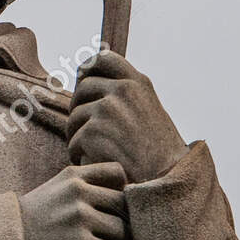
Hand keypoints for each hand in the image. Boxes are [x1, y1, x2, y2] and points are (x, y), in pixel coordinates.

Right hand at [18, 162, 128, 239]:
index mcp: (72, 177)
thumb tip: (121, 193)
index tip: (115, 209)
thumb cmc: (31, 223)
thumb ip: (80, 187)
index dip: (123, 191)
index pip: (116, 173)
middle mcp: (78, 193)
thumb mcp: (52, 191)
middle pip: (124, 206)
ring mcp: (79, 218)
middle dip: (124, 225)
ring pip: (123, 233)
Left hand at [68, 50, 187, 182]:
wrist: (166, 181)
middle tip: (82, 128)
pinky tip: (92, 163)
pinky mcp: (94, 131)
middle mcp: (123, 90)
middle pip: (83, 88)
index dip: (87, 67)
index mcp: (138, 83)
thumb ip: (127, 96)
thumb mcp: (149, 112)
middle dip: (78, 107)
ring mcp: (107, 109)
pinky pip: (73, 140)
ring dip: (77, 135)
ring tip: (90, 151)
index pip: (103, 59)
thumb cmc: (158, 153)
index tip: (81, 77)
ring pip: (75, 116)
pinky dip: (78, 154)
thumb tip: (92, 81)